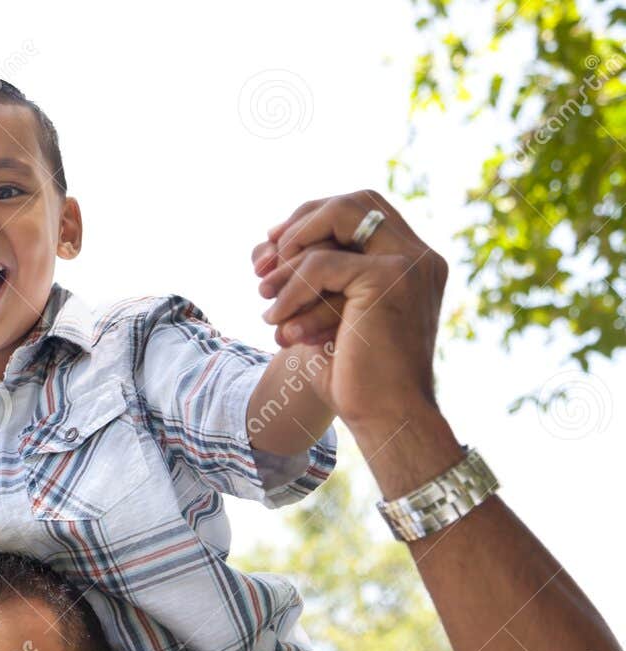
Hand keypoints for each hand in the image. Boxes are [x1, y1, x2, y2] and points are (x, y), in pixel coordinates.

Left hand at [251, 190, 448, 433]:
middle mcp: (419, 256)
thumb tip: (263, 246)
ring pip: (337, 221)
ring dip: (290, 260)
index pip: (363, 210)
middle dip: (302, 223)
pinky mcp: (389, 279)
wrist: (387, 418)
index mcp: (412, 262)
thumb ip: (312, 279)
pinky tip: (280, 323)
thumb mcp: (327, 318)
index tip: (272, 248)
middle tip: (265, 261)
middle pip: (355, 201)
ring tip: (266, 300)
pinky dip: (292, 290)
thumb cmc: (356, 377)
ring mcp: (409, 263)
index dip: (313, 219)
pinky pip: (323, 263)